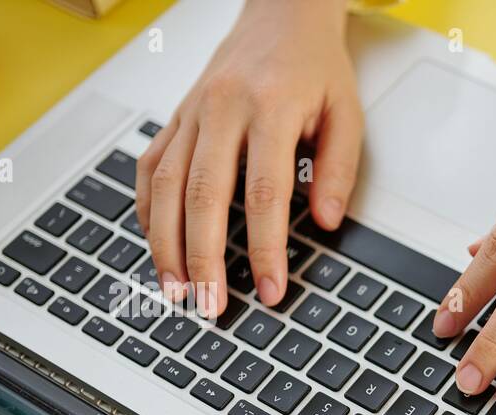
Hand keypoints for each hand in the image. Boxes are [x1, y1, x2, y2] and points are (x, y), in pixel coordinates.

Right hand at [136, 0, 360, 316]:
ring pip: (168, 184)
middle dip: (204, 257)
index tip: (270, 289)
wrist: (280, 15)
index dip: (265, 248)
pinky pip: (152, 167)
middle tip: (209, 304)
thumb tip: (326, 222)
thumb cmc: (315, 67)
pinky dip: (149, 211)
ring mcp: (193, 112)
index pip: (265, 194)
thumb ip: (339, 169)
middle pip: (205, 195)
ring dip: (167, 243)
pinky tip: (157, 246)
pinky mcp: (177, 117)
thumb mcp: (346, 113)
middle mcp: (223, 108)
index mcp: (271, 108)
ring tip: (176, 290)